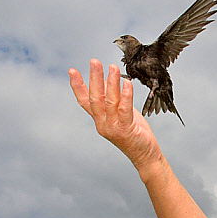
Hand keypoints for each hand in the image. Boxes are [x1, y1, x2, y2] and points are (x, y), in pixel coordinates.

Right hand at [69, 59, 162, 173]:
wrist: (145, 155)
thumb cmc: (134, 134)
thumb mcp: (121, 114)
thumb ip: (112, 100)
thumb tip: (106, 81)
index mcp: (99, 119)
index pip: (84, 101)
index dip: (77, 86)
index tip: (72, 71)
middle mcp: (102, 123)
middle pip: (95, 98)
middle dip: (93, 78)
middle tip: (94, 61)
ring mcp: (113, 127)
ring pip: (108, 101)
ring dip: (111, 82)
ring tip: (113, 67)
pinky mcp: (126, 129)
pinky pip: (124, 109)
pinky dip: (126, 95)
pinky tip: (127, 83)